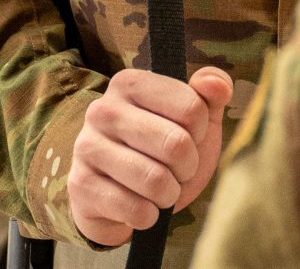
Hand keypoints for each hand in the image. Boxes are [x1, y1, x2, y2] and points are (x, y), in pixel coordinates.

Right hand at [68, 66, 233, 245]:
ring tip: (158, 189)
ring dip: (168, 194)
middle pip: (177, 144)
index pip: (193, 108)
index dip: (200, 133)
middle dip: (187, 167)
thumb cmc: (160, 154)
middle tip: (175, 170)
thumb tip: (218, 84)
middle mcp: (103, 109)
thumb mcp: (192, 122)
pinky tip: (138, 206)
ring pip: (156, 180)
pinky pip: (136, 209)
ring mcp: (87, 146)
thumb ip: (210, 94)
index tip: (187, 138)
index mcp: (129, 83)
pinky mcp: (81, 185)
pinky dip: (148, 216)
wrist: (118, 201)